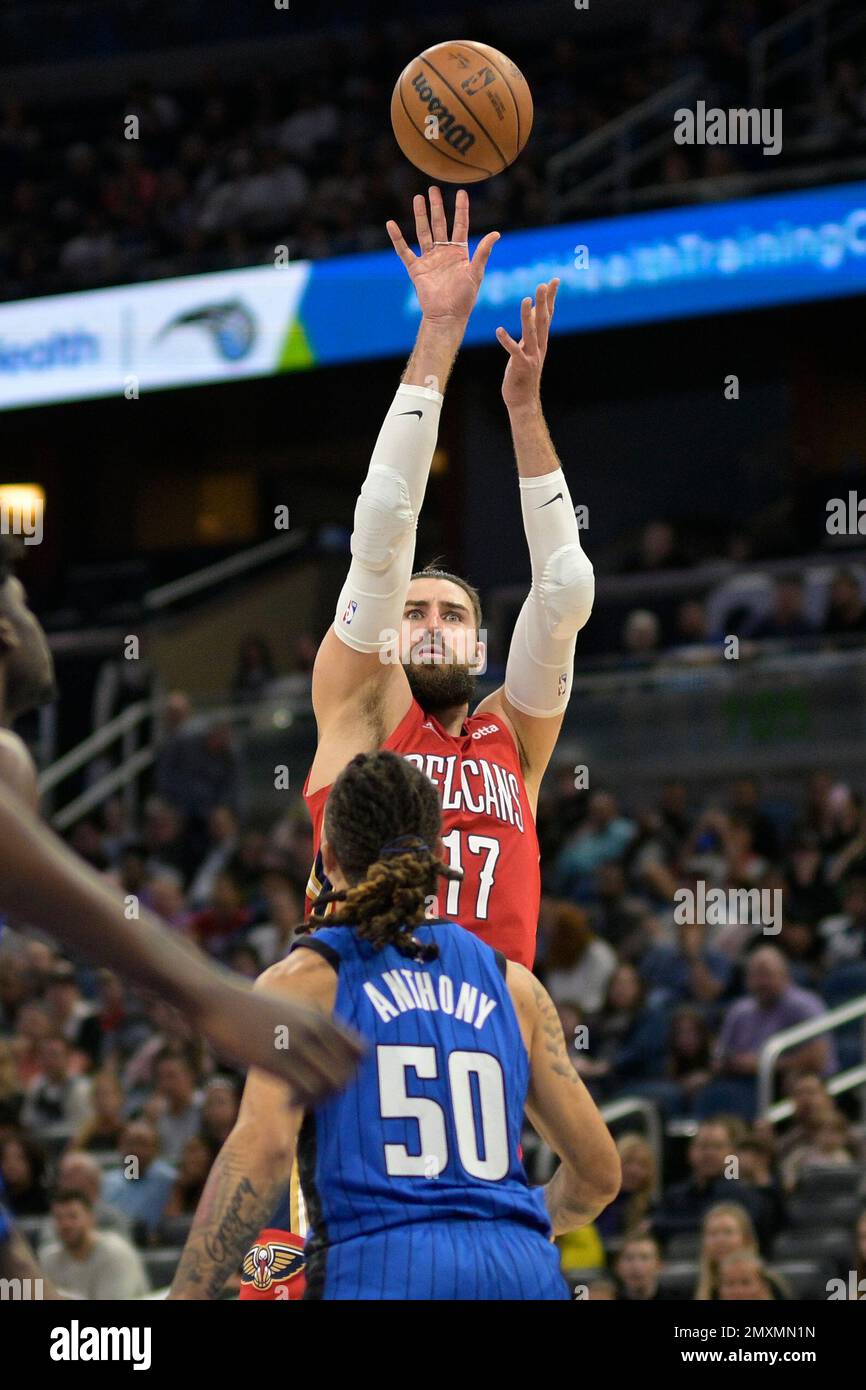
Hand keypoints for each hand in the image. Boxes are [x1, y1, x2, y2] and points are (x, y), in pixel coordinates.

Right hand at [194, 979, 364, 1106]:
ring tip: (299, 1100)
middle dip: (335, 1091)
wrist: (216, 999)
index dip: (351, 1071)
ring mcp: (298, 1043)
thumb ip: (308, 1022)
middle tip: (314, 1096)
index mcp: (320, 1016)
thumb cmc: (247, 1007)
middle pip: (350, 1072)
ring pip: (334, 1084)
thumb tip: (317, 1044)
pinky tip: (287, 1103)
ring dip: (320, 1100)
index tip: (329, 1078)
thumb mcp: (289, 1006)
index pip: (360, 1050)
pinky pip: (308, 1089)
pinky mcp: (277, 1059)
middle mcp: (315, 1028)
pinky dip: (303, 1103)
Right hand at [387, 187, 498, 324]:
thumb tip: (496, 233)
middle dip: (437, 206)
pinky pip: (404, 251)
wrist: (446, 317)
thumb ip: (483, 252)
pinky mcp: (416, 269)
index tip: (461, 192)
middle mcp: (444, 253)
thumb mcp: (476, 273)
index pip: (460, 225)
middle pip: (439, 224)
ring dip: (420, 215)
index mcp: (459, 252)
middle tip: (433, 189)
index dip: (461, 209)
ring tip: (417, 198)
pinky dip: (397, 238)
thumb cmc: (464, 299)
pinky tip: (391, 224)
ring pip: (423, 232)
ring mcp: (429, 259)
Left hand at [496, 279, 559, 409]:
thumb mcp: (528, 348)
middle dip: (543, 302)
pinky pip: (513, 352)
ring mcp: (531, 357)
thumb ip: (531, 330)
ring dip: (527, 316)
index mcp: (541, 342)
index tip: (554, 281)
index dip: (551, 298)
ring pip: (530, 333)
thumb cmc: (523, 374)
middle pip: (543, 321)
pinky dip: (506, 341)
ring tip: (526, 299)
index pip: (548, 316)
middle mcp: (539, 347)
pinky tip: (499, 330)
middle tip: (543, 284)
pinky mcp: (520, 366)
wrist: (523, 400)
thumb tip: (533, 310)